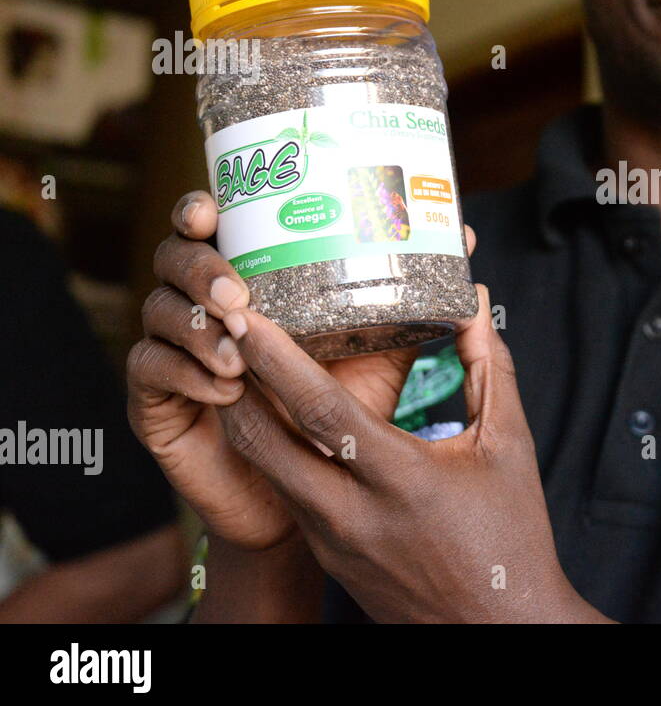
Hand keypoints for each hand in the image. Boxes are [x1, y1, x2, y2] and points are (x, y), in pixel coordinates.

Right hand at [126, 190, 466, 550]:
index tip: (213, 208)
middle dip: (199, 267)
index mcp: (248, 280)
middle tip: (238, 293)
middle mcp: (202, 306)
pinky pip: (151, 372)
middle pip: (172, 259)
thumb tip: (464, 238)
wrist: (312, 497)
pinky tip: (226, 388)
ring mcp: (172, 350)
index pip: (209, 227)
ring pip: (157, 312)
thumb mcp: (378, 351)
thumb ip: (409, 297)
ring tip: (238, 348)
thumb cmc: (344, 414)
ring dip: (197, 324)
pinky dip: (186, 374)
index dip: (200, 211)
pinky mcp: (153, 403)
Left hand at [214, 281, 609, 622]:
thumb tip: (471, 304)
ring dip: (245, 417)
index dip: (275, 360)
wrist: (498, 626)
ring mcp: (332, 542)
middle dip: (234, 381)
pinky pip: (286, 495)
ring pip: (267, 470)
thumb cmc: (511, 535)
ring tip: (239, 365)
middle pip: (264, 442)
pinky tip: (280, 421)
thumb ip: (488, 368)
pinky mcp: (327, 559)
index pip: (318, 412)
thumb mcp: (509, 445)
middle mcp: (352, 515)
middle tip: (219, 329)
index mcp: (400, 480)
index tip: (246, 317)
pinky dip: (274, 451)